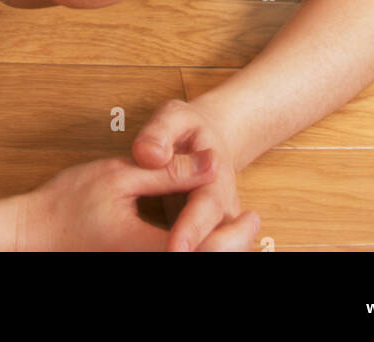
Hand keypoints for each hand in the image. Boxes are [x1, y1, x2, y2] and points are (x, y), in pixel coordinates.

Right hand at [16, 150, 254, 251]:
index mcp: (147, 249)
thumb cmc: (69, 202)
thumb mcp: (121, 174)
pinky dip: (197, 252)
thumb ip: (169, 172)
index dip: (235, 234)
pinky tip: (205, 241)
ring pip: (191, 264)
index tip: (252, 213)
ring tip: (237, 232)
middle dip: (233, 247)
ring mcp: (138, 269)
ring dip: (216, 252)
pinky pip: (173, 262)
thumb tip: (210, 162)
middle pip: (204, 262)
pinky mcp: (132, 266)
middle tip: (253, 222)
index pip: (206, 249)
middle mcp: (147, 266)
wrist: (33, 231)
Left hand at [133, 98, 256, 251]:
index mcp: (218, 176)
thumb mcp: (175, 116)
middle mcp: (225, 207)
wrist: (211, 141)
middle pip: (218, 243)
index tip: (173, 249)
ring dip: (195, 254)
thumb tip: (148, 155)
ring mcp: (222, 226)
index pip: (207, 208)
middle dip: (195, 251)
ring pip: (217, 250)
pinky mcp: (212, 237)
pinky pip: (206, 250)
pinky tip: (164, 253)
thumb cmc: (189, 129)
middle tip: (167, 257)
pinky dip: (189, 251)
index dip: (191, 230)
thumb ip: (160, 132)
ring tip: (165, 254)